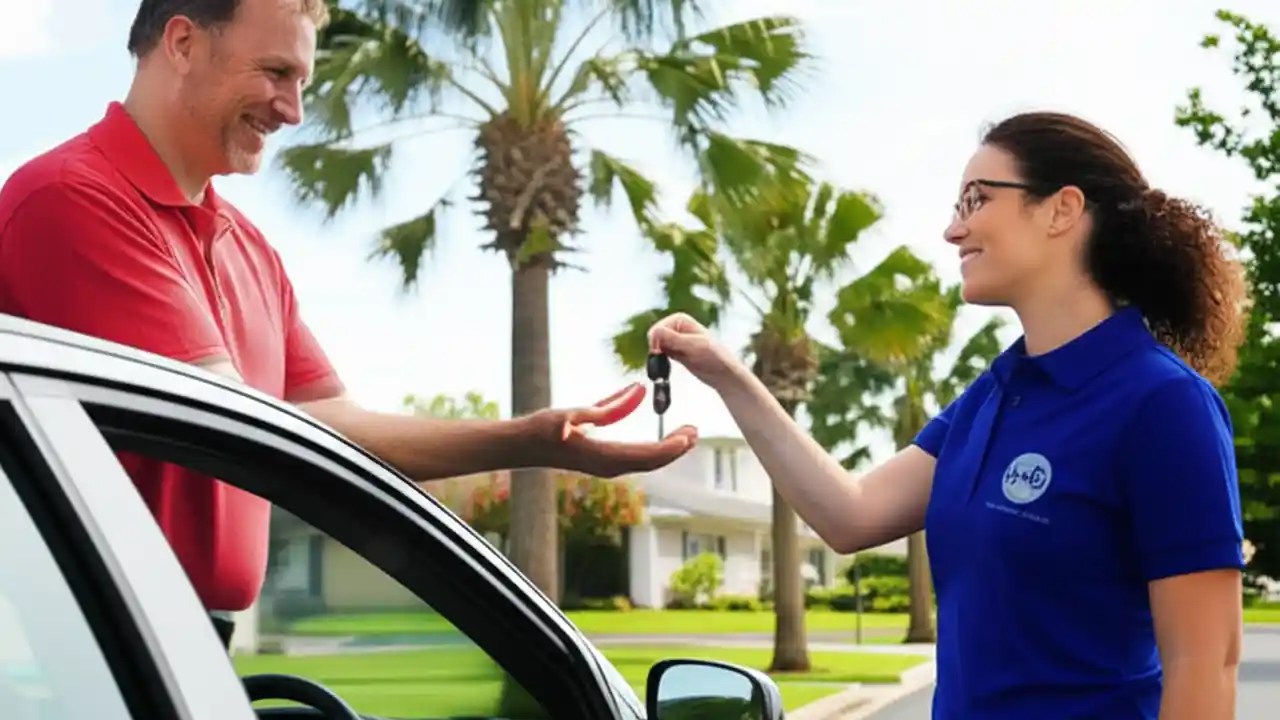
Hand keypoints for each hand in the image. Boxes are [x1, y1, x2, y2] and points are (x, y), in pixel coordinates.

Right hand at [530, 383, 697, 476]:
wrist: (520, 447)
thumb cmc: (540, 430)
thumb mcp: (570, 414)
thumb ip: (604, 407)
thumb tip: (637, 392)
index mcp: (605, 458)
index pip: (648, 456)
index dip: (671, 447)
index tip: (689, 435)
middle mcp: (609, 467)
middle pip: (652, 462)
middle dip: (676, 448)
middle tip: (695, 431)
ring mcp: (606, 465)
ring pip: (646, 461)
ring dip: (667, 449)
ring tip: (686, 435)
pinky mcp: (602, 460)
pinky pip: (635, 456)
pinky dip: (653, 449)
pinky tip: (661, 437)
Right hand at [647, 312, 741, 390]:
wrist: (724, 374)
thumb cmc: (714, 357)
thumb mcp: (693, 347)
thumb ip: (674, 339)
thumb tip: (655, 332)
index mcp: (679, 319)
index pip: (656, 329)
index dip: (655, 343)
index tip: (660, 354)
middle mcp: (675, 327)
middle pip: (653, 338)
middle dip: (657, 350)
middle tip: (668, 361)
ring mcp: (674, 340)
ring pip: (656, 348)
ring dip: (660, 358)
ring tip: (676, 362)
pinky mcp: (674, 352)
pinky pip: (660, 356)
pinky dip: (662, 362)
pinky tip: (673, 366)